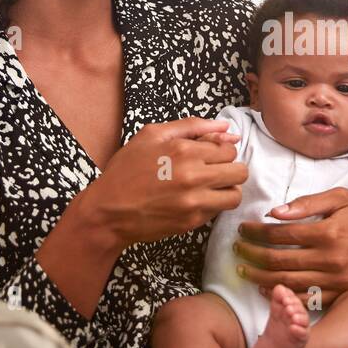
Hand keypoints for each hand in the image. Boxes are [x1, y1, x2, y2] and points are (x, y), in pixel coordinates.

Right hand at [82, 117, 245, 246]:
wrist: (108, 211)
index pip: (229, 149)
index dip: (221, 152)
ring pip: (235, 195)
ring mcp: (194, 201)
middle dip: (230, 169)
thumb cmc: (127, 170)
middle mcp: (194, 176)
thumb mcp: (152, 135)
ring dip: (227, 190)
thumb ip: (192, 126)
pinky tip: (195, 200)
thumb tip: (226, 128)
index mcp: (185, 150)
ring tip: (210, 188)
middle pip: (240, 171)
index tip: (209, 156)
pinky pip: (219, 211)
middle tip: (213, 172)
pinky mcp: (192, 221)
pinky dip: (212, 205)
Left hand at [235, 188, 347, 303]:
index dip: (256, 233)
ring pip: (288, 283)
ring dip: (261, 278)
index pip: (280, 234)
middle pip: (278, 261)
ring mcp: (335, 280)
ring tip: (244, 272)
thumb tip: (275, 212)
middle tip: (237, 250)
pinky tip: (269, 291)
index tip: (243, 230)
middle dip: (252, 255)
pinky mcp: (342, 293)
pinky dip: (285, 296)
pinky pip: (307, 299)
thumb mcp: (342, 197)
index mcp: (327, 232)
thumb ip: (308, 203)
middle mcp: (329, 259)